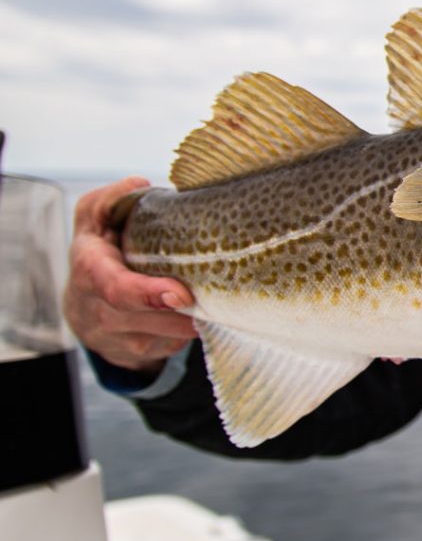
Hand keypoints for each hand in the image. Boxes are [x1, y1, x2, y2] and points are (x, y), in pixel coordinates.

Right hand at [64, 176, 196, 372]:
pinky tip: (204, 316)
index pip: (113, 287)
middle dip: (179, 314)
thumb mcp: (95, 218)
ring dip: (189, 324)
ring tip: (217, 305)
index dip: (146, 294)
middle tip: (214, 301)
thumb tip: (140, 184)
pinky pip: (168, 348)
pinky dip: (187, 334)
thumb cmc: (100, 252)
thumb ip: (111, 199)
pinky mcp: (134, 355)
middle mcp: (96, 309)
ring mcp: (114, 338)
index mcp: (89, 270)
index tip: (179, 294)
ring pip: (160, 339)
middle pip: (142, 319)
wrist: (85, 307)